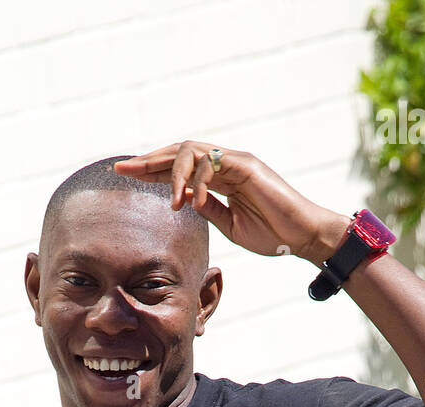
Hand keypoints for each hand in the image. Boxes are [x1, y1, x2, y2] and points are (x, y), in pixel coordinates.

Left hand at [113, 142, 348, 263]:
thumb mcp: (229, 225)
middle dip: (148, 159)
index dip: (152, 170)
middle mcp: (226, 165)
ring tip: (172, 201)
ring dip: (174, 173)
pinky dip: (198, 181)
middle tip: (123, 168)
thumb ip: (208, 209)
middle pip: (179, 152)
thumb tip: (185, 201)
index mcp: (221, 179)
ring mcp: (236, 162)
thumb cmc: (272, 234)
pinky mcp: (247, 165)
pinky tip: (191, 201)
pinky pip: (213, 163)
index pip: (180, 168)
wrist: (301, 237)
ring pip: (192, 151)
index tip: (127, 175)